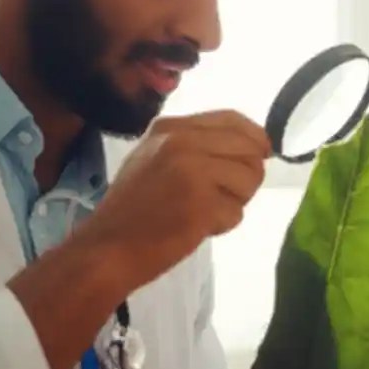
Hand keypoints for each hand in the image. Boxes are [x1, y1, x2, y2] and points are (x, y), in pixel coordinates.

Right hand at [75, 110, 269, 289]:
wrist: (107, 248)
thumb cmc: (134, 209)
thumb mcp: (156, 158)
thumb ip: (198, 146)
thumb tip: (253, 147)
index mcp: (171, 127)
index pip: (233, 119)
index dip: (256, 138)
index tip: (262, 154)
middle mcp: (182, 140)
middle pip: (250, 150)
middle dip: (247, 177)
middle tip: (222, 197)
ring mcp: (192, 169)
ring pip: (250, 179)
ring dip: (235, 202)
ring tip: (203, 212)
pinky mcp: (201, 202)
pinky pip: (237, 212)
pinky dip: (223, 225)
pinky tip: (196, 228)